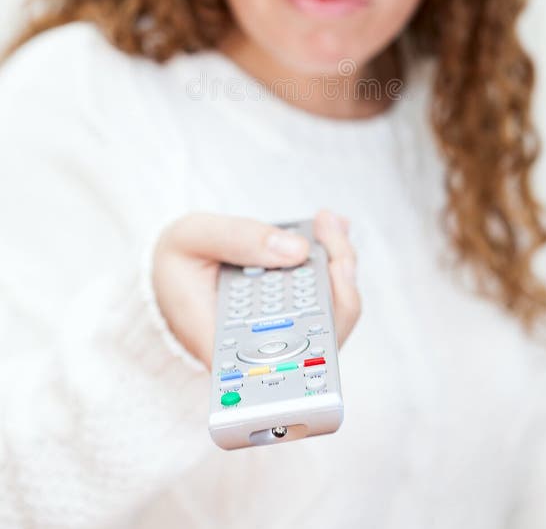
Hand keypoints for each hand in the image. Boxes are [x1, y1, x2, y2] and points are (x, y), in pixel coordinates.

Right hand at [152, 207, 360, 369]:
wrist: (171, 271)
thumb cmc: (178, 263)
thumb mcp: (191, 237)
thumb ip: (237, 239)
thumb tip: (297, 250)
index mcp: (228, 346)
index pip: (286, 359)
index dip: (320, 336)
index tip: (327, 292)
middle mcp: (263, 352)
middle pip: (323, 333)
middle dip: (336, 276)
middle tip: (329, 229)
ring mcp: (283, 336)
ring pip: (332, 314)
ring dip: (338, 263)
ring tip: (329, 221)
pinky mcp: (294, 317)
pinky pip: (325, 297)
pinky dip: (330, 260)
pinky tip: (327, 227)